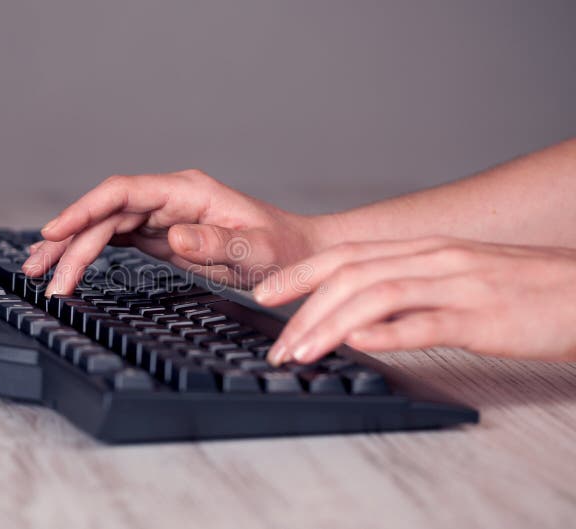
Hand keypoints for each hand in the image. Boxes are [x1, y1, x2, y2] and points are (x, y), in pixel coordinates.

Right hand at [22, 170, 318, 295]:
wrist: (294, 253)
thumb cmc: (280, 249)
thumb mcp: (256, 250)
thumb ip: (218, 242)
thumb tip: (174, 235)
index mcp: (187, 192)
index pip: (123, 192)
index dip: (85, 208)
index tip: (56, 231)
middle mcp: (168, 200)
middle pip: (105, 213)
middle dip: (70, 241)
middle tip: (41, 274)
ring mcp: (161, 216)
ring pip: (104, 226)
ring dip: (71, 248)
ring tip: (39, 271)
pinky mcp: (159, 235)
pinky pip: (115, 239)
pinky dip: (88, 253)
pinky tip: (67, 266)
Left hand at [253, 236, 575, 363]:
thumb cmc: (524, 290)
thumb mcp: (456, 280)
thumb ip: (409, 291)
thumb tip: (361, 317)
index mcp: (424, 250)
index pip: (346, 255)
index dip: (300, 274)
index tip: (264, 295)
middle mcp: (434, 259)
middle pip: (350, 276)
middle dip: (303, 310)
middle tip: (276, 344)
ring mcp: (458, 285)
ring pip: (377, 296)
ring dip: (330, 325)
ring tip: (301, 352)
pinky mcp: (484, 317)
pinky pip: (428, 322)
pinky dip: (388, 332)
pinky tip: (360, 344)